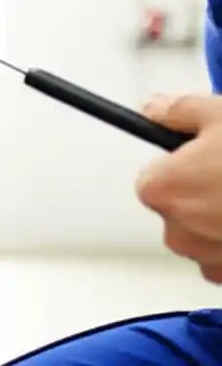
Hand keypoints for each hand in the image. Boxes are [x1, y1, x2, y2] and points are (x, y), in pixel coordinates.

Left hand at [136, 94, 221, 281]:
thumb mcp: (221, 115)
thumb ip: (179, 112)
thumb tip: (155, 109)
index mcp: (163, 189)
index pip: (153, 180)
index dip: (180, 168)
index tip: (205, 160)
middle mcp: (179, 230)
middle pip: (179, 211)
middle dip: (203, 194)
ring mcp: (210, 258)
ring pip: (204, 237)